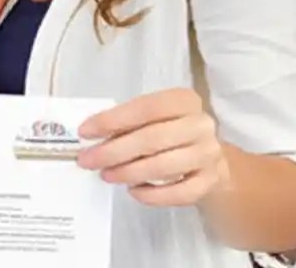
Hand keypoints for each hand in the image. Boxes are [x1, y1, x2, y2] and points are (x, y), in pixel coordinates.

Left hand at [76, 88, 229, 206]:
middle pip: (152, 138)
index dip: (113, 120)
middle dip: (114, 151)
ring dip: (129, 172)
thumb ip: (128, 124)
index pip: (146, 107)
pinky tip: (133, 191)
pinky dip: (152, 194)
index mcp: (185, 100)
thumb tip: (92, 136)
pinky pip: (178, 192)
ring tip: (106, 175)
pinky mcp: (209, 182)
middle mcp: (201, 125)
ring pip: (163, 166)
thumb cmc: (171, 134)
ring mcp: (208, 154)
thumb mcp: (153, 119)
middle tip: (88, 160)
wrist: (209, 160)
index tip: (85, 131)